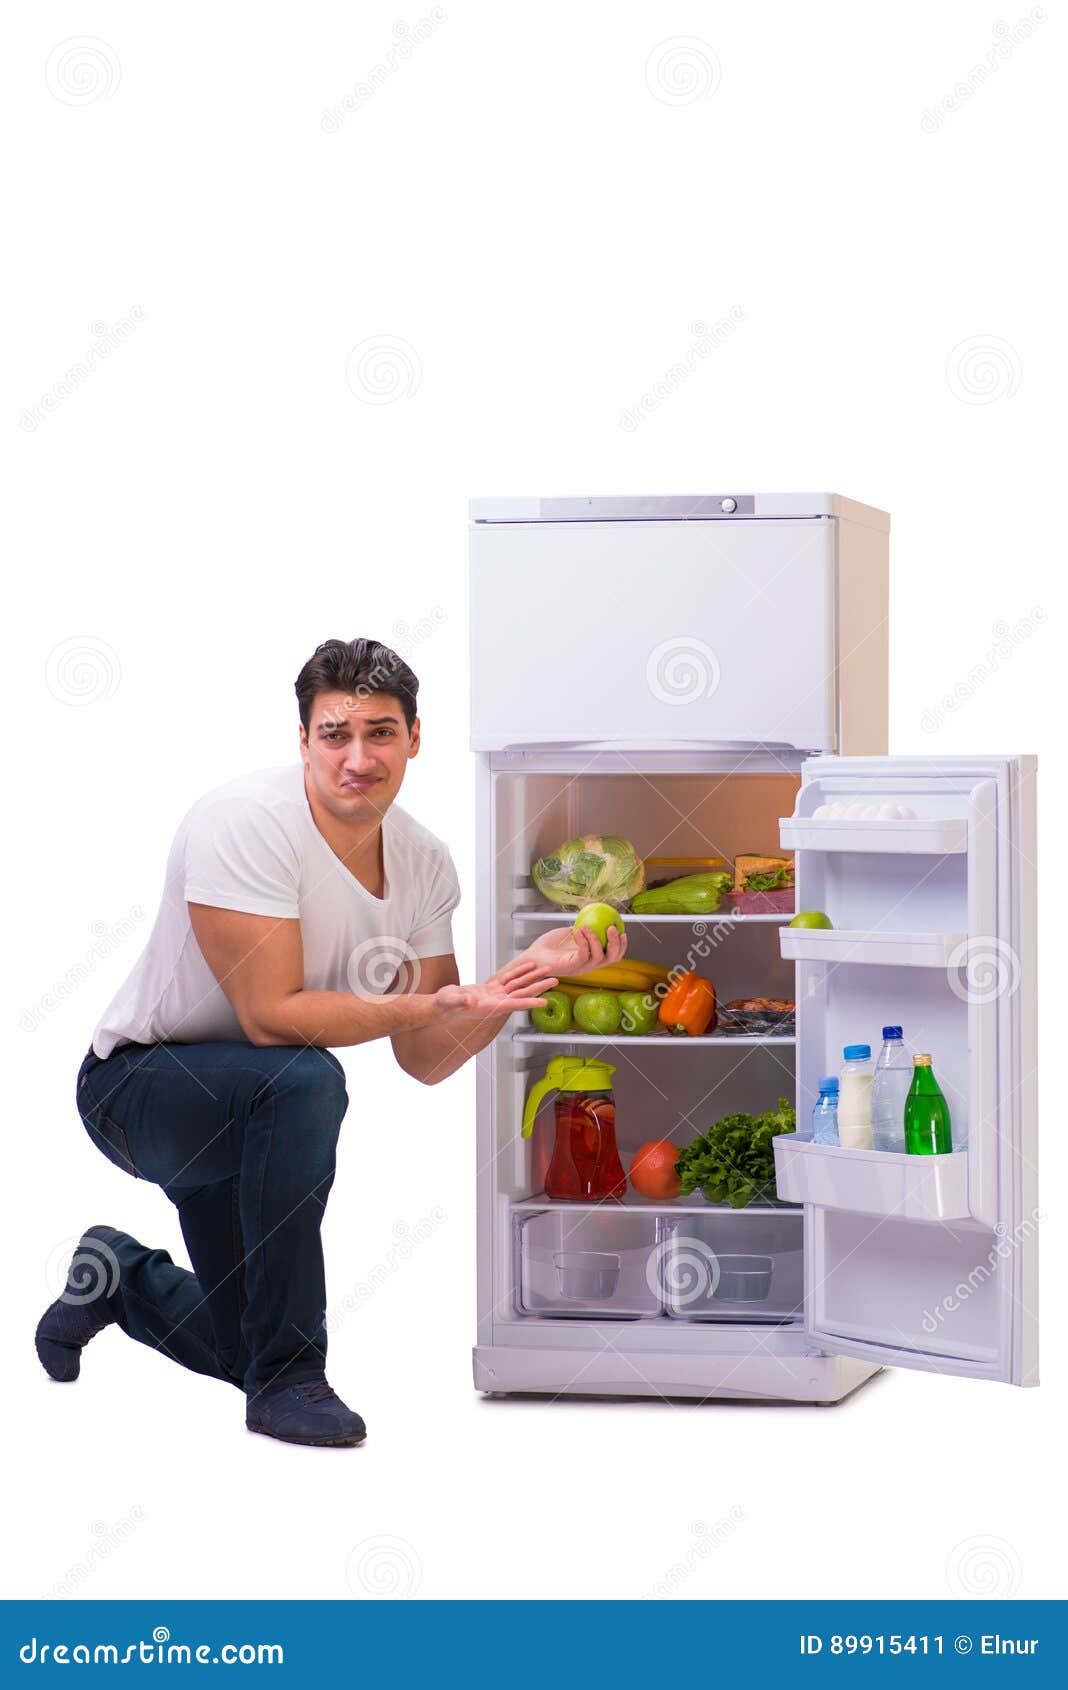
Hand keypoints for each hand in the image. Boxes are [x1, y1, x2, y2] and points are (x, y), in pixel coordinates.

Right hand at [435, 970, 557, 1021]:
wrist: (443, 1004)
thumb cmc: (446, 1004)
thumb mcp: (451, 1001)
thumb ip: (461, 1001)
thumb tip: (470, 1001)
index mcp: (490, 1006)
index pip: (514, 1004)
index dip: (529, 1002)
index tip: (544, 1001)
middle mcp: (497, 1001)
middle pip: (522, 993)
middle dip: (539, 987)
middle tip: (555, 980)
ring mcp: (495, 995)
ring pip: (518, 984)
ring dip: (533, 977)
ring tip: (547, 971)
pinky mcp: (492, 988)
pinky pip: (509, 978)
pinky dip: (520, 972)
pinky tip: (529, 966)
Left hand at [497, 921, 627, 985]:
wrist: (532, 956)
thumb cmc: (549, 945)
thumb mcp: (569, 932)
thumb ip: (583, 927)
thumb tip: (595, 914)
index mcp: (591, 958)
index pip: (613, 956)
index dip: (622, 946)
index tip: (623, 931)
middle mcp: (589, 965)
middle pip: (612, 958)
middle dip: (616, 943)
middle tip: (612, 927)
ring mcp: (580, 968)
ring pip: (598, 957)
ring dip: (596, 939)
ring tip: (587, 926)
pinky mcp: (571, 967)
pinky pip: (583, 954)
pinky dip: (583, 941)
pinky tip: (578, 930)